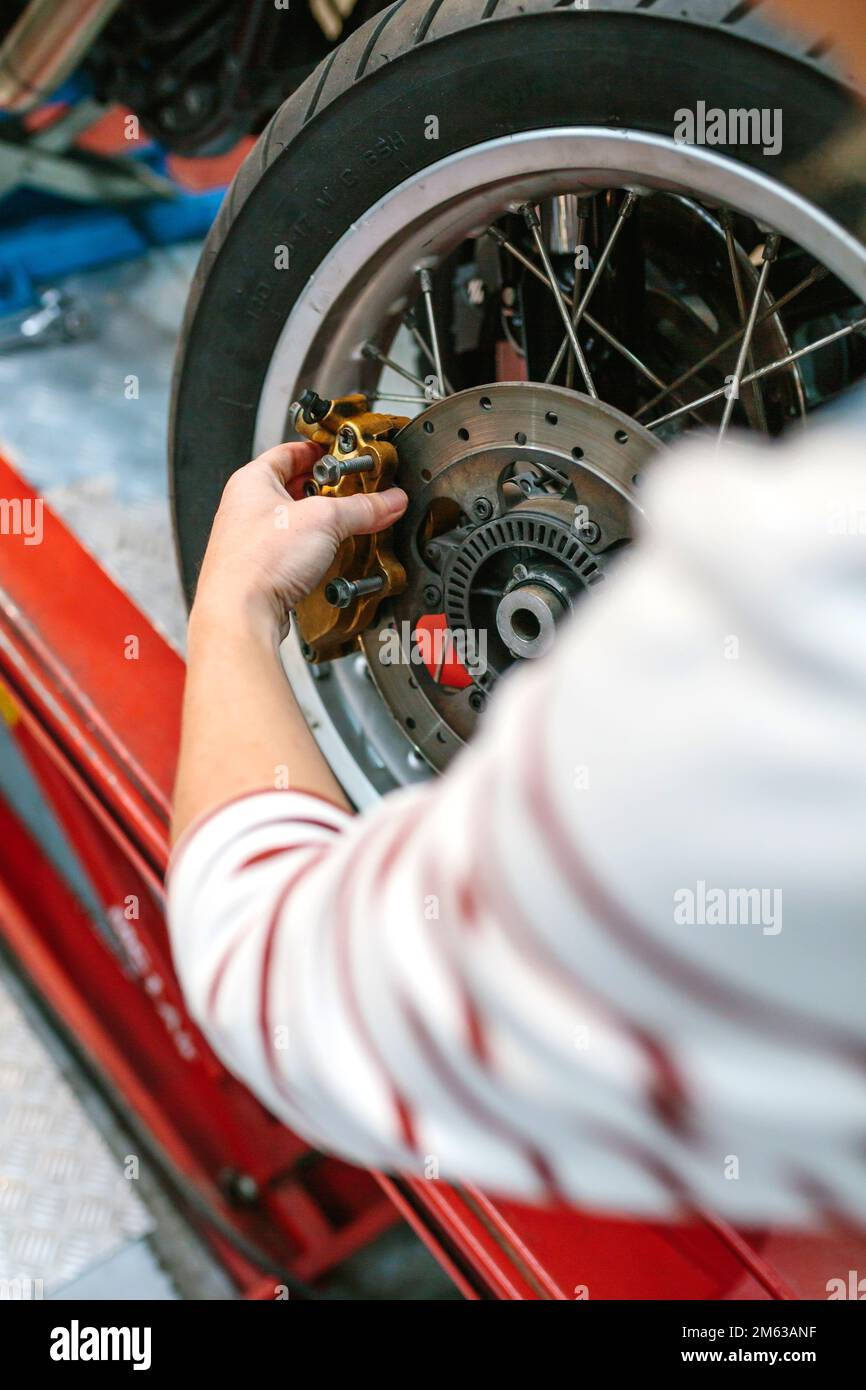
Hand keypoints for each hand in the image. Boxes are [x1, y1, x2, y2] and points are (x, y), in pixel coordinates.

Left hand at [191, 442, 407, 639]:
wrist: (241, 614)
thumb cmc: (258, 563)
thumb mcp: (325, 521)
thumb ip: (362, 508)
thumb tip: (389, 500)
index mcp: (251, 481)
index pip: (290, 451)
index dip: (320, 452)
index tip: (344, 458)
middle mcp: (246, 508)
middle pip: (296, 489)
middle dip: (328, 492)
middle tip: (353, 494)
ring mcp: (251, 541)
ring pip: (295, 523)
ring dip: (322, 525)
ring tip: (347, 526)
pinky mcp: (261, 570)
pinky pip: (292, 552)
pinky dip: (313, 552)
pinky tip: (329, 558)